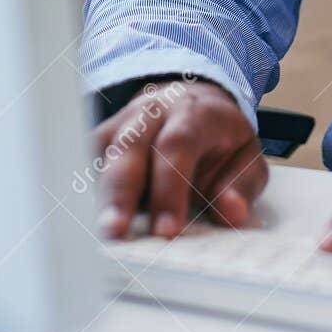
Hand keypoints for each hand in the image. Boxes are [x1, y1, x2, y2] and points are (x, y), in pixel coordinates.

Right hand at [93, 78, 267, 239]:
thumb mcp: (247, 157)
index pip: (177, 145)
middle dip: (120, 193)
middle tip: (116, 232)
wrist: (194, 99)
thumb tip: (231, 212)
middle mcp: (154, 111)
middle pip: (129, 146)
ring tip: (96, 231)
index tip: (166, 231)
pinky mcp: (103, 135)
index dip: (169, 189)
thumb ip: (242, 186)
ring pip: (103, 152)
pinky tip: (84, 216)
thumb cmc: (220, 138)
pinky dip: (85, 187)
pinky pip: (88, 158)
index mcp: (195, 113)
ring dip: (97, 194)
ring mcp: (124, 120)